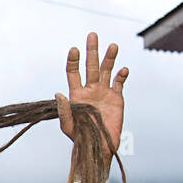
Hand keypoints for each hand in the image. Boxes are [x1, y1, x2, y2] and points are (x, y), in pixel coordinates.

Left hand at [56, 32, 127, 155]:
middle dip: (92, 51)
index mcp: (76, 94)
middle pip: (91, 66)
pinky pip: (119, 83)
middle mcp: (90, 90)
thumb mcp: (68, 126)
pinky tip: (123, 70)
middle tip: (92, 35)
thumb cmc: (80, 138)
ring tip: (113, 45)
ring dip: (110, 58)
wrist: (98, 148)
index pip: (73, 72)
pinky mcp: (117, 98)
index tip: (74, 49)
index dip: (73, 61)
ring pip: (107, 70)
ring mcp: (104, 93)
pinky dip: (122, 75)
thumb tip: (58, 94)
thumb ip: (64, 111)